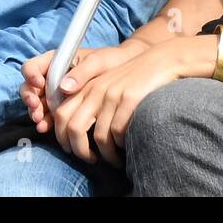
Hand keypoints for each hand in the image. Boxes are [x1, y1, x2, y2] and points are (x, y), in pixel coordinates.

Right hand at [20, 42, 147, 134]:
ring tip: (41, 122)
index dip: (31, 75)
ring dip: (36, 113)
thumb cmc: (111, 61)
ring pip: (37, 103)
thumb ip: (81, 73)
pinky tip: (47, 128)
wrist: (125, 72)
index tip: (39, 84)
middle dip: (31, 98)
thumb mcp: (98, 62)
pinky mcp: (63, 107)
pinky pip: (49, 115)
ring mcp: (56, 92)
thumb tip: (64, 87)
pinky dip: (46, 121)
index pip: (34, 65)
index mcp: (57, 60)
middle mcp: (52, 76)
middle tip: (37, 108)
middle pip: (30, 87)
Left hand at [52, 36, 216, 167]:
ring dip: (107, 154)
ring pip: (100, 136)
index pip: (61, 114)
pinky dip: (121, 145)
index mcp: (87, 86)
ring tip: (114, 159)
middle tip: (91, 160)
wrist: (161, 61)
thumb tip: (63, 107)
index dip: (62, 137)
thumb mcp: (106, 83)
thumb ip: (85, 96)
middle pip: (74, 128)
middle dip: (80, 151)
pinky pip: (119, 131)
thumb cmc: (132, 78)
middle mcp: (96, 90)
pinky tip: (126, 147)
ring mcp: (113, 94)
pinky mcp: (131, 99)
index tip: (72, 150)